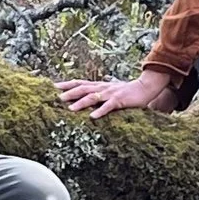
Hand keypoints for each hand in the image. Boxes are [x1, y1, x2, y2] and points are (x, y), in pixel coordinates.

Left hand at [56, 68, 179, 118]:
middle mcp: (102, 88)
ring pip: (93, 97)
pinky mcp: (119, 101)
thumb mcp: (109, 92)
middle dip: (70, 92)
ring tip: (70, 108)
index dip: (67, 84)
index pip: (80, 83)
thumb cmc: (126, 92)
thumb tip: (85, 99)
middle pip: (83, 88)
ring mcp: (110, 94)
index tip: (53, 86)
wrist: (145, 88)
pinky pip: (108, 106)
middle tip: (57, 97)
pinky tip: (92, 117)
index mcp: (99, 86)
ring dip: (81, 102)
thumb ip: (98, 94)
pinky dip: (100, 111)